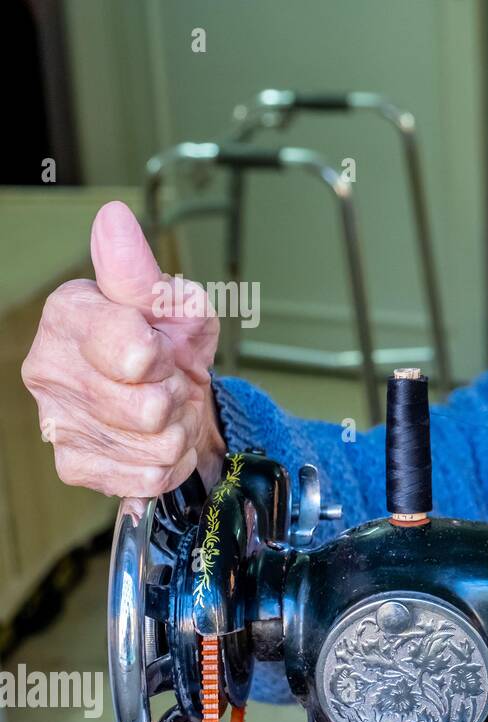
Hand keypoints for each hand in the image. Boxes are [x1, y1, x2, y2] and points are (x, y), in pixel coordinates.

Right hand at [22, 201, 226, 497]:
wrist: (180, 402)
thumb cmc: (170, 346)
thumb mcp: (173, 304)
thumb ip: (143, 272)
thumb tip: (114, 221)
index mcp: (70, 315)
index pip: (126, 346)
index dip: (159, 355)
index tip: (162, 350)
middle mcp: (48, 367)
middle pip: (146, 406)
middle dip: (176, 396)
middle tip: (168, 382)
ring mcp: (57, 420)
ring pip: (154, 443)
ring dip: (177, 431)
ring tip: (165, 411)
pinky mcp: (73, 464)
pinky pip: (145, 476)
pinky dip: (167, 464)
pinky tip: (155, 443)